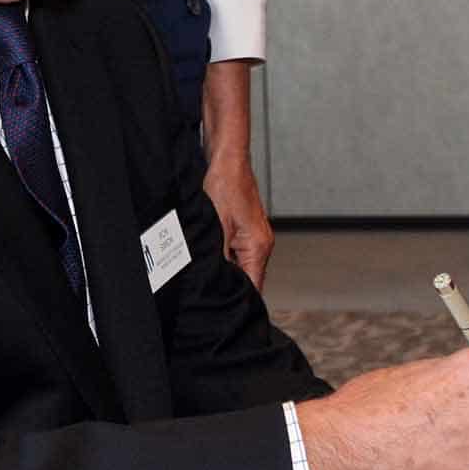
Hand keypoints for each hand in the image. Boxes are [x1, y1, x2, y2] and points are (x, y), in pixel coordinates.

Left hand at [202, 150, 272, 291]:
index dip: (239, 301)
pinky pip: (236, 251)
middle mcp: (261, 244)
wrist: (228, 159)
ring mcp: (254, 236)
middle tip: (209, 292)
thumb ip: (219, 258)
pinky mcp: (245, 229)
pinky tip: (209, 252)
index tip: (223, 310)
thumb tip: (215, 281)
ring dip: (225, 269)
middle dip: (230, 285)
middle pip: (248, 278)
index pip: (253, 288)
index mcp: (258, 247)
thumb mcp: (217, 227)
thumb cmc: (225, 186)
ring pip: (240, 265)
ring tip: (207, 271)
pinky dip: (224, 255)